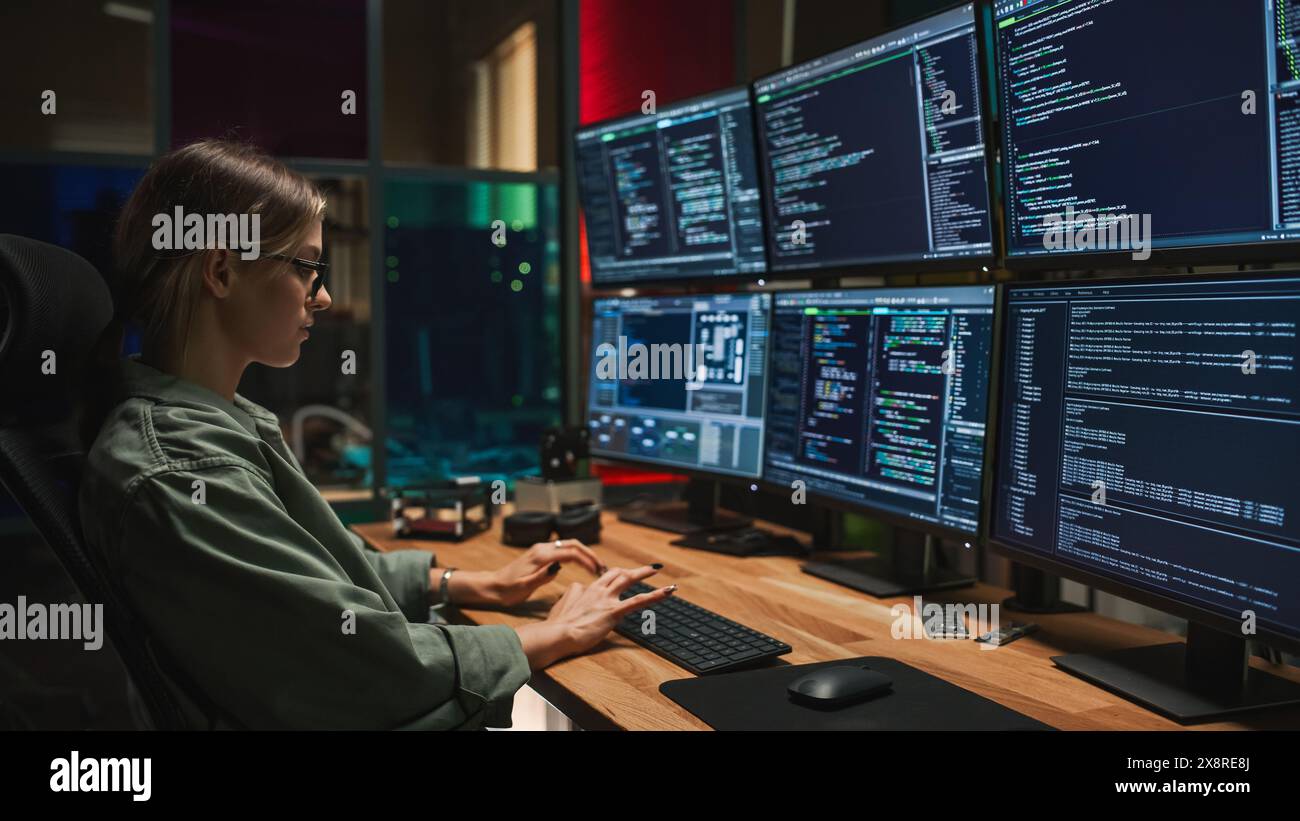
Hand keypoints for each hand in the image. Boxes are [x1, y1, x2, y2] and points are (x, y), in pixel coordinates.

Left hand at [447, 539, 605, 607]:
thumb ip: (542, 577)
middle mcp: (542, 548)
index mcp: (540, 556)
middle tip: (601, 567)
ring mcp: (541, 549)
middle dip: (589, 554)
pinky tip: (581, 565)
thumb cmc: (508, 590)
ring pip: (569, 545)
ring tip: (595, 566)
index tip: (596, 571)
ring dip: (584, 553)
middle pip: (573, 544)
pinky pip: (563, 550)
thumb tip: (559, 567)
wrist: (493, 586)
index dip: (586, 561)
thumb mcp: (524, 587)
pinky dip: (575, 555)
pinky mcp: (541, 554)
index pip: (570, 553)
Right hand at [514, 565, 676, 669]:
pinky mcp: (614, 612)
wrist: (557, 633)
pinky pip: (639, 600)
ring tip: (656, 569)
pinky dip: (656, 594)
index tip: (622, 574)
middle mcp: (598, 591)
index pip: (604, 578)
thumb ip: (573, 595)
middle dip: (632, 570)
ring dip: (644, 573)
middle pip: (618, 573)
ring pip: (628, 580)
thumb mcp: (562, 605)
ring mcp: (607, 600)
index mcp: (586, 590)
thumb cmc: (558, 625)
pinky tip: (668, 591)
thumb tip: (577, 588)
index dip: (615, 575)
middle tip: (647, 568)